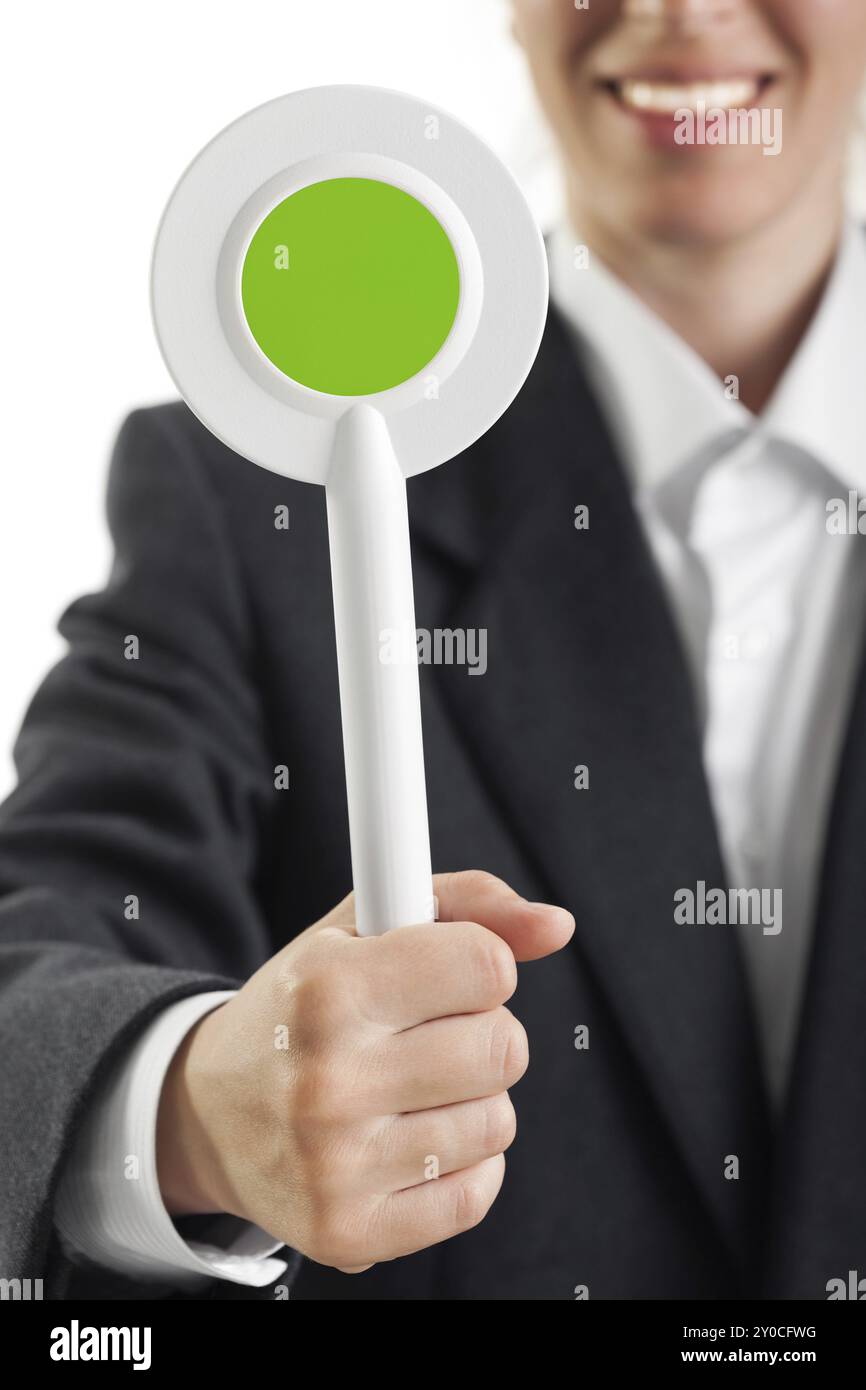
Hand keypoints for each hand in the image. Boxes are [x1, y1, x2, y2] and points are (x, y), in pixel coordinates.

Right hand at [156, 870, 573, 1271]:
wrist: (208, 1114)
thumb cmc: (301, 1006)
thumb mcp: (361, 927)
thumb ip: (467, 904)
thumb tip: (557, 925)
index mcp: (326, 989)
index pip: (488, 966)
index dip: (481, 964)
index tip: (448, 972)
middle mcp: (329, 1080)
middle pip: (504, 1046)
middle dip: (481, 1030)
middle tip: (427, 1031)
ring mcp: (338, 1166)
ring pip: (499, 1120)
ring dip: (472, 1098)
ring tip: (409, 1087)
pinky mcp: (351, 1231)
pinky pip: (477, 1193)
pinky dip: (463, 1163)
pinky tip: (410, 1139)